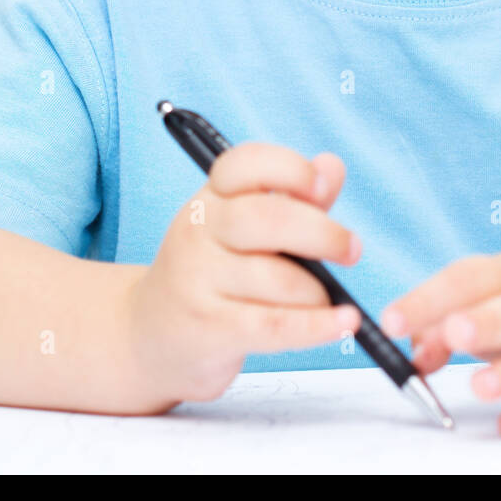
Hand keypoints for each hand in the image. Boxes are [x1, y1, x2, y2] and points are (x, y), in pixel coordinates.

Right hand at [124, 143, 362, 409]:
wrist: (148, 335)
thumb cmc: (213, 273)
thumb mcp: (244, 228)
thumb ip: (294, 199)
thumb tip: (331, 166)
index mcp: (211, 197)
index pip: (244, 164)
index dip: (289, 168)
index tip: (321, 186)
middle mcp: (199, 230)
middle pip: (268, 218)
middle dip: (322, 233)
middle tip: (352, 249)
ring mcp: (198, 279)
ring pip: (278, 278)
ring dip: (318, 291)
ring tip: (327, 300)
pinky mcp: (208, 327)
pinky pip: (274, 325)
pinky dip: (317, 326)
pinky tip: (344, 322)